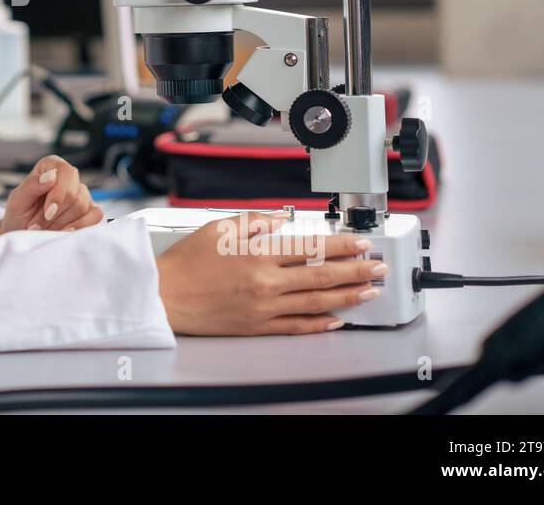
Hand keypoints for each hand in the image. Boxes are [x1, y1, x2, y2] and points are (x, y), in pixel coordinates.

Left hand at [0, 155, 102, 238]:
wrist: (23, 235)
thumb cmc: (19, 215)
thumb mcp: (17, 201)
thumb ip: (32, 185)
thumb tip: (52, 175)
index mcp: (51, 166)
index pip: (65, 171)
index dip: (58, 194)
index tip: (48, 213)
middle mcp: (69, 178)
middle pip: (74, 193)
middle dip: (56, 215)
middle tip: (37, 226)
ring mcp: (82, 194)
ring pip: (82, 206)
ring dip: (61, 223)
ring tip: (44, 229)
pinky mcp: (91, 210)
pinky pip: (95, 216)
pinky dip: (79, 227)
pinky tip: (64, 232)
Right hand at [154, 211, 385, 335]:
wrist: (166, 297)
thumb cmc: (186, 263)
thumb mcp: (217, 228)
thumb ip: (253, 220)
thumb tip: (281, 218)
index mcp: (257, 254)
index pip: (311, 248)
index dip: (341, 245)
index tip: (360, 242)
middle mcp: (265, 282)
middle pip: (322, 276)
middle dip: (356, 270)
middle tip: (377, 267)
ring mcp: (264, 307)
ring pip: (316, 302)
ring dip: (347, 296)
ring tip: (368, 291)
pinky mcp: (257, 326)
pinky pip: (296, 326)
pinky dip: (320, 323)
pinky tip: (336, 319)